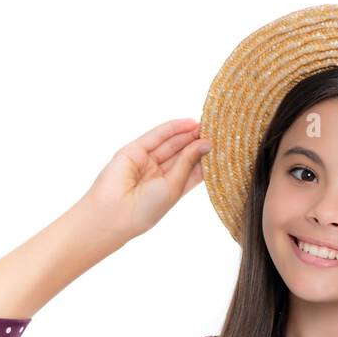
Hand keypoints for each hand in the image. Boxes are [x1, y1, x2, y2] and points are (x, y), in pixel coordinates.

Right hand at [79, 118, 212, 240]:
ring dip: (188, 134)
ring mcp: (146, 162)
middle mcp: (158, 175)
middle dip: (198, 143)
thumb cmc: (146, 209)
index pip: (192, 170)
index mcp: (170, 189)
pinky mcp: (134, 150)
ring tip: (207, 124)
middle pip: (182, 155)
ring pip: (170, 144)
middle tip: (217, 131)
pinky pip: (156, 136)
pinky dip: (172, 128)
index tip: (223, 148)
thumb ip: (188, 163)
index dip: (205, 159)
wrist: (114, 213)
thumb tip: (206, 143)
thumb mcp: (174, 186)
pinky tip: (189, 123)